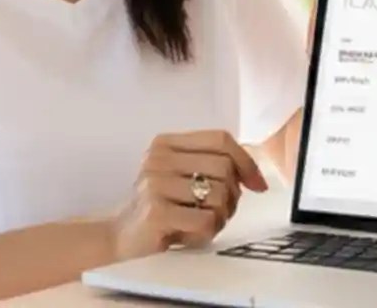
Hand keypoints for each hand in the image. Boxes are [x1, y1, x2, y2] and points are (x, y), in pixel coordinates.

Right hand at [107, 130, 268, 261]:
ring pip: (219, 195)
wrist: (119, 237)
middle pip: (224, 168)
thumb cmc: (160, 207)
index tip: (257, 183)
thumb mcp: (183, 176)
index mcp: (165, 142)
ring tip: (201, 223)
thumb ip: (213, 166)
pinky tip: (191, 235)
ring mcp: (155, 184)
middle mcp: (158, 158)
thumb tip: (256, 177)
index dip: (246, 161)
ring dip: (220, 217)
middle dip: (232, 196)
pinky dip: (207, 233)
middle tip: (219, 212)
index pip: (220, 139)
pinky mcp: (156, 212)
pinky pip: (206, 220)